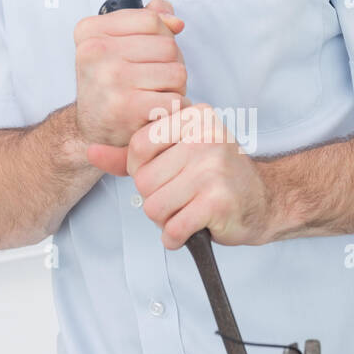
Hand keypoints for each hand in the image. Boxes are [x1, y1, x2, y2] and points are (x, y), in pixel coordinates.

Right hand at [74, 0, 186, 147]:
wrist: (91, 131)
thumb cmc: (108, 86)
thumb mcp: (116, 45)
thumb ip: (146, 22)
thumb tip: (175, 21)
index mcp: (90, 31)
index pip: (151, 19)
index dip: (161, 37)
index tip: (146, 56)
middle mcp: (95, 51)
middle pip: (168, 45)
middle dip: (170, 65)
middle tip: (152, 82)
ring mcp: (110, 78)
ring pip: (177, 71)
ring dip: (175, 88)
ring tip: (155, 96)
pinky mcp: (126, 106)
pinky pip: (175, 99)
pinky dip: (174, 109)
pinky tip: (157, 113)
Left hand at [87, 102, 273, 248]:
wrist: (263, 202)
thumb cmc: (214, 177)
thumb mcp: (175, 154)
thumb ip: (131, 154)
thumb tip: (90, 152)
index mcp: (194, 116)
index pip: (137, 146)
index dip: (143, 170)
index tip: (168, 174)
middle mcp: (206, 136)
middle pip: (143, 181)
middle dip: (157, 198)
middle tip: (184, 196)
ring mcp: (213, 168)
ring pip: (154, 207)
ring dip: (167, 219)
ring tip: (190, 210)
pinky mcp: (217, 201)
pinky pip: (172, 229)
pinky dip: (177, 237)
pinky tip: (195, 227)